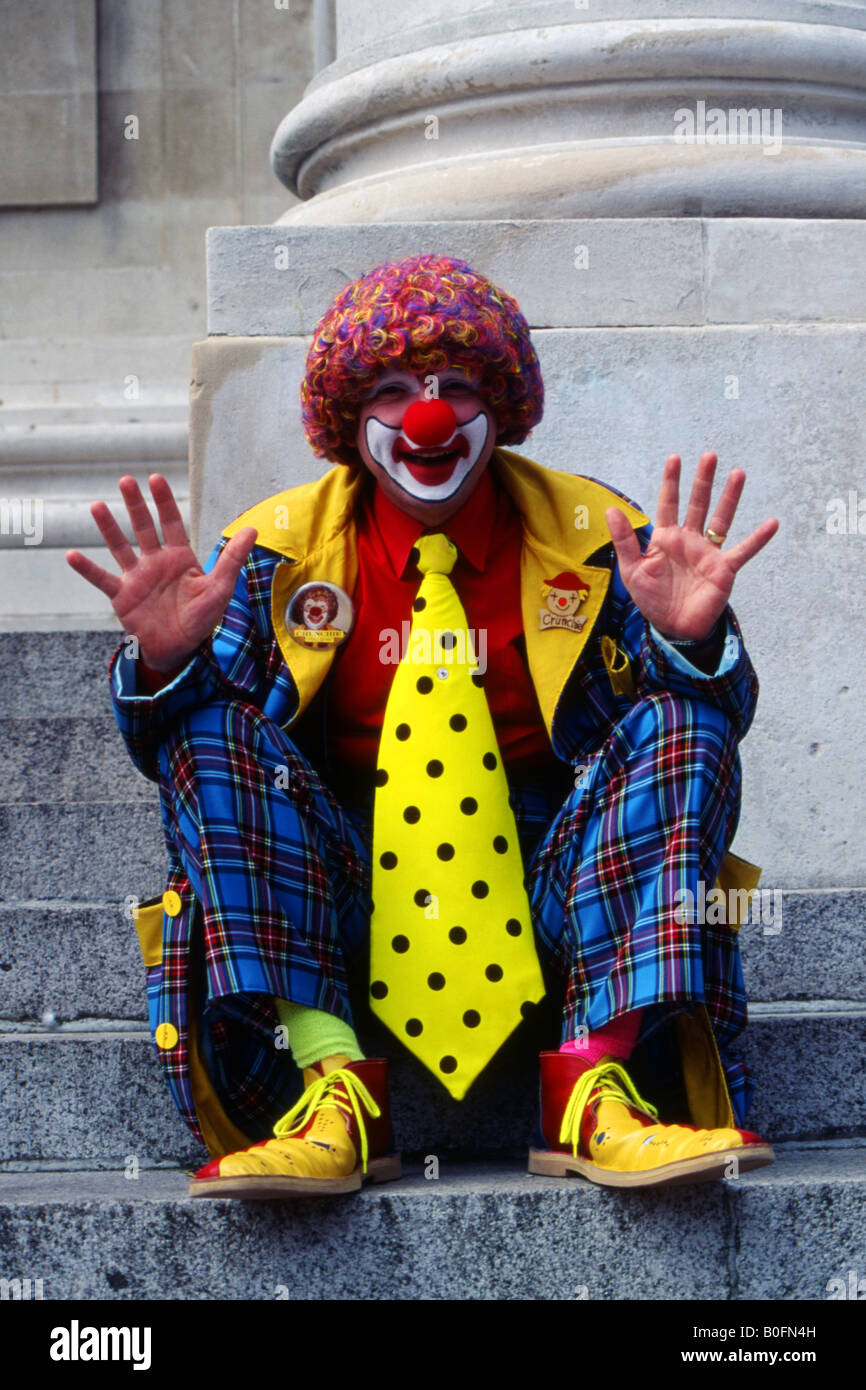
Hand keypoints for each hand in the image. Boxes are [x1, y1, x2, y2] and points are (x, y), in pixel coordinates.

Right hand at [66, 474, 256, 670]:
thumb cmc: (201, 618)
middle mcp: (155, 561)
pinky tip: (71, 555)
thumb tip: (253, 529)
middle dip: (136, 505)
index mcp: (179, 556)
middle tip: (126, 481)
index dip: (163, 501)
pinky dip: (87, 569)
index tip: (155, 478)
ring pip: (120, 547)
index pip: (171, 522)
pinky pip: (102, 579)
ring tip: (97, 507)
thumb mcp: (220, 588)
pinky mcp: (122, 595)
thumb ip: (232, 558)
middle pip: (143, 527)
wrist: (180, 648)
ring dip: (109, 528)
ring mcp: (136, 577)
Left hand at [605, 453, 777, 641]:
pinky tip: (773, 523)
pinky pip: (744, 550)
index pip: (669, 503)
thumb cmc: (652, 599)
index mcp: (666, 538)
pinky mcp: (724, 569)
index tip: (674, 458)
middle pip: (698, 504)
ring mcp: (708, 553)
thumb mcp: (632, 570)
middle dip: (703, 480)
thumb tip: (611, 510)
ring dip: (730, 497)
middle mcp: (689, 540)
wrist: (674, 627)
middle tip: (709, 455)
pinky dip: (758, 538)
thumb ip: (624, 540)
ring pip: (721, 519)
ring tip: (738, 473)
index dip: (671, 481)